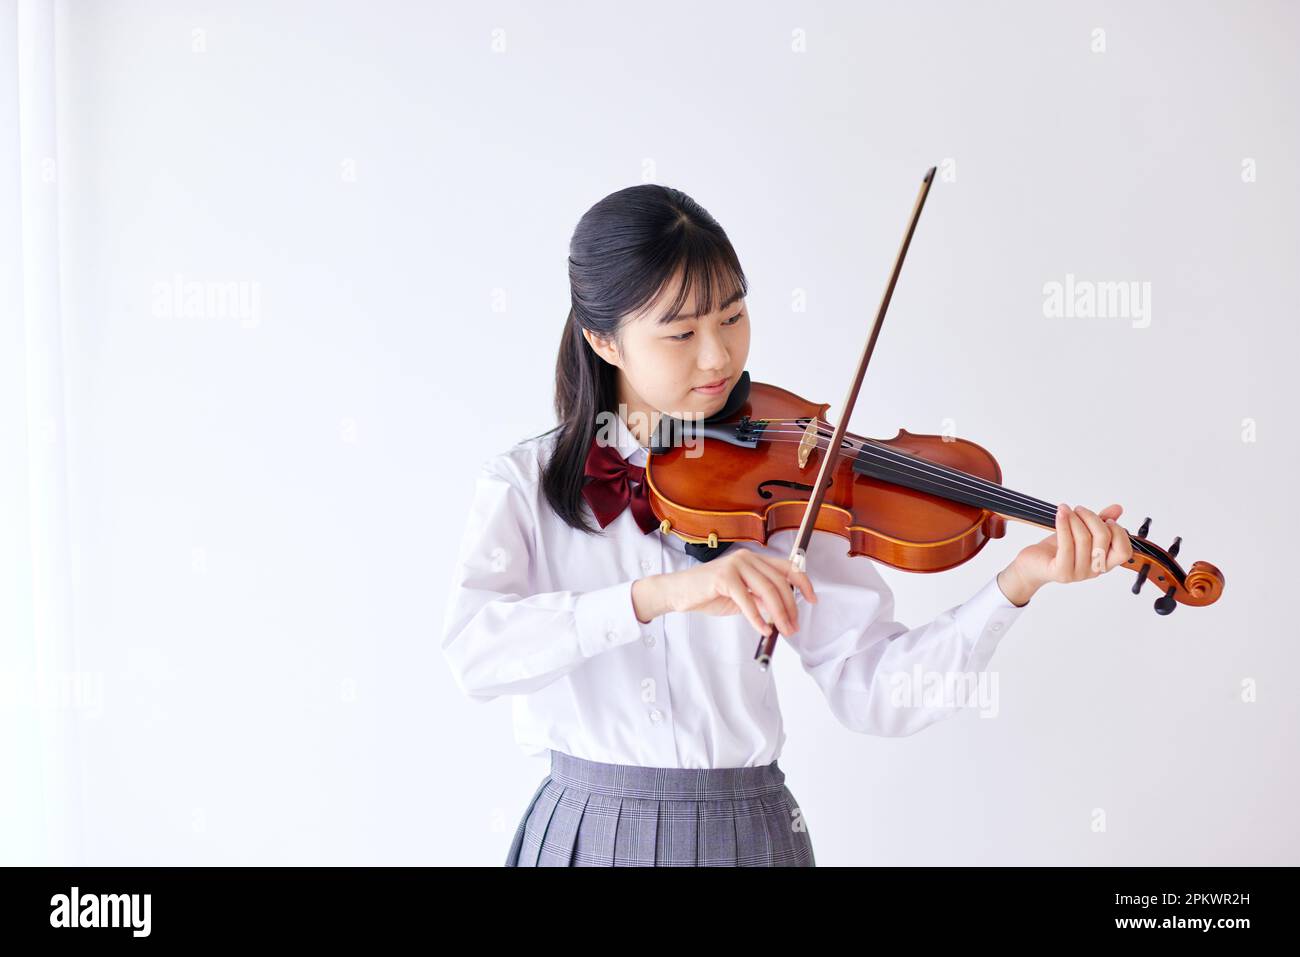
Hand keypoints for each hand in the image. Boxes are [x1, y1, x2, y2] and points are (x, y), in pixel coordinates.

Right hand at [635, 549, 816, 633]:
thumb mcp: (741, 597)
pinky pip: (747, 600)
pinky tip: (763, 629)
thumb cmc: (708, 594)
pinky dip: (757, 618)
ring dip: (779, 614)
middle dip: (791, 608)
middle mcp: (746, 557)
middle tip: (794, 627)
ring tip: (783, 631)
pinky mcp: (724, 577)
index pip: (787, 567)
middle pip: (779, 582)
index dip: (803, 583)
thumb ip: (761, 598)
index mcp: (753, 559)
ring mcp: (735, 565)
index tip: (812, 599)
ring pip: (767, 590)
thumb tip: (782, 610)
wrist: (679, 592)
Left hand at [1002, 503, 1134, 602]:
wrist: (1032, 563)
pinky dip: (1064, 524)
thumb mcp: (1081, 532)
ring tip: (1065, 509)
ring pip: (1084, 538)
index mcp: (1103, 563)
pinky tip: (1060, 514)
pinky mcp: (1061, 571)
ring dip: (1075, 518)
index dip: (1118, 532)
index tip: (1105, 518)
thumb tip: (1118, 508)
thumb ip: (1100, 522)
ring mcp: (1078, 573)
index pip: (1124, 551)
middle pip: (1104, 538)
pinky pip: (1066, 544)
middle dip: (1091, 517)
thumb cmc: (1056, 549)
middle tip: (1079, 509)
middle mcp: (1094, 571)